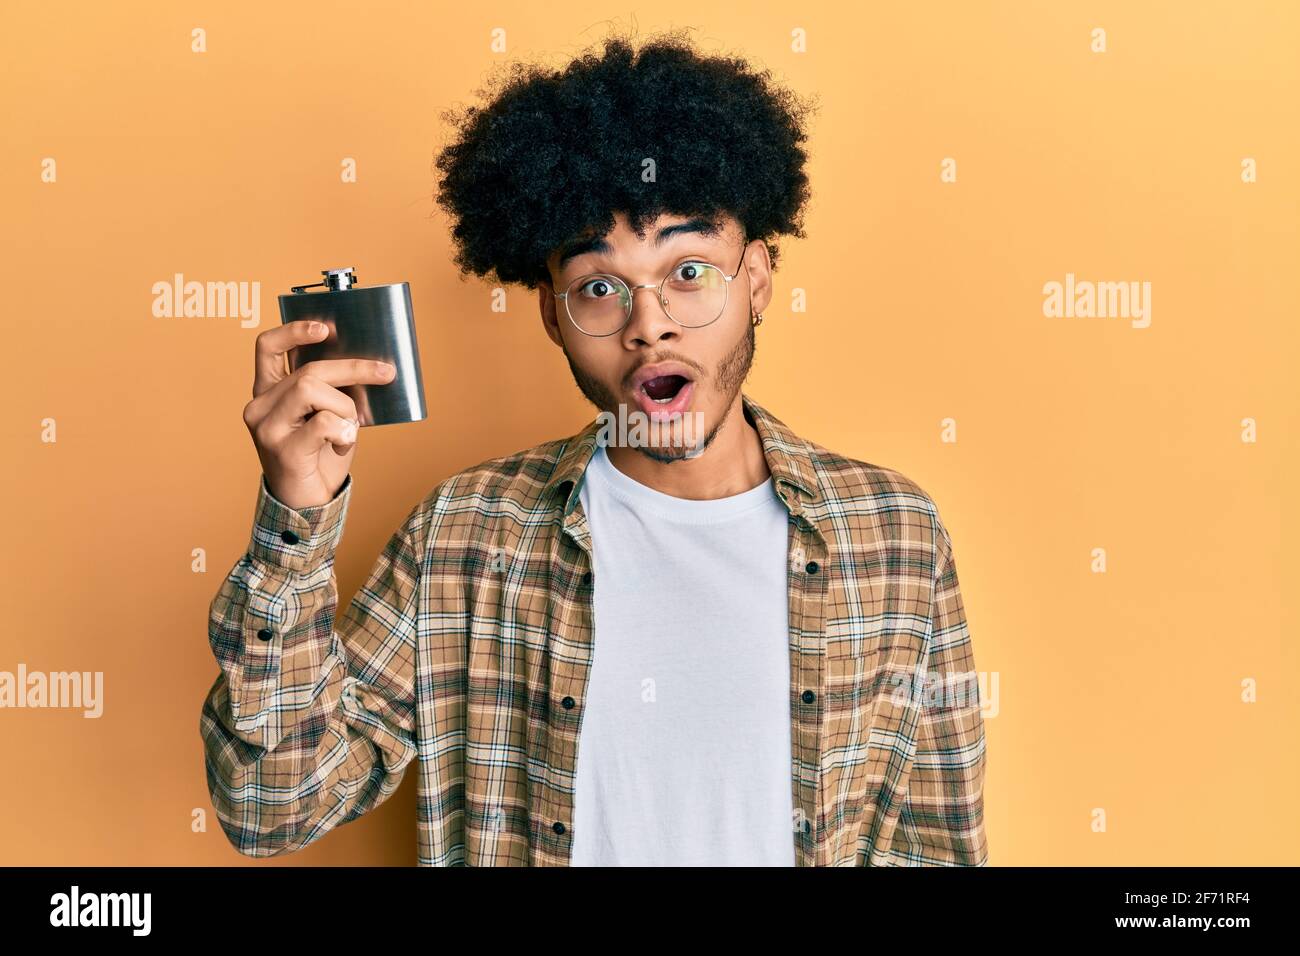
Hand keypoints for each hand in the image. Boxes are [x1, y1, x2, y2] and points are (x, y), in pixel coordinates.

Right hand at [243, 321, 395, 509]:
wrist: (307, 506)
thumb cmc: (319, 457)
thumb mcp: (326, 416)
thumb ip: (333, 391)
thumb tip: (368, 365)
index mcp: (268, 392)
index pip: (267, 347)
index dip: (294, 331)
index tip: (326, 328)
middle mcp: (260, 406)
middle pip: (307, 370)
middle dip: (353, 369)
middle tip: (385, 373)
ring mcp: (267, 428)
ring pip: (310, 389)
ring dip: (345, 406)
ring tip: (351, 427)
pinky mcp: (282, 450)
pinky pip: (322, 423)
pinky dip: (343, 430)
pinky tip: (344, 444)